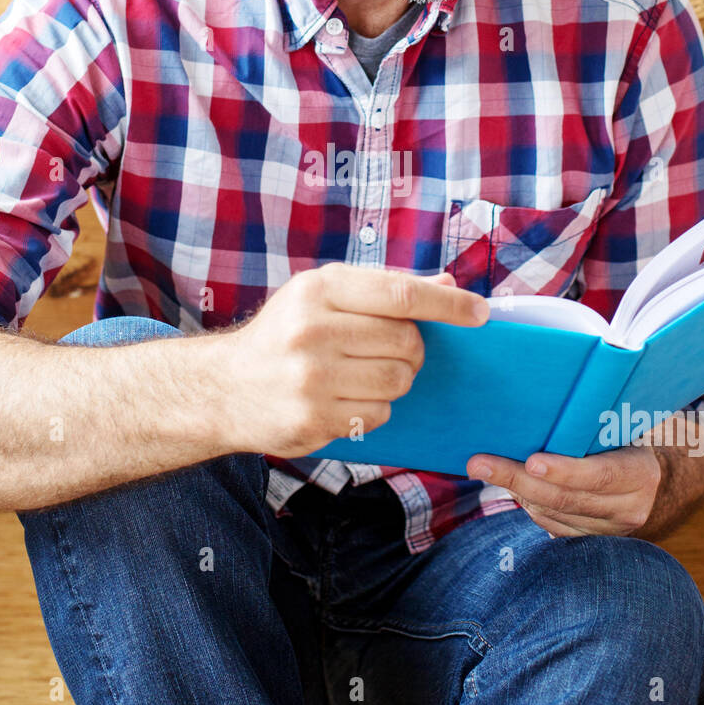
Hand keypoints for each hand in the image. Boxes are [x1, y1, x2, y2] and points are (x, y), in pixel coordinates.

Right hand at [215, 265, 487, 459]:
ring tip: (365, 377)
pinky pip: (378, 416)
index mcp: (318, 289)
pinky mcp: (311, 420)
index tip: (480, 313)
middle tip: (394, 353)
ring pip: (397, 382)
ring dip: (396, 382)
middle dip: (413, 351)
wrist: (222, 387)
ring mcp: (310, 379)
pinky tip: (345, 401)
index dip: (448, 305)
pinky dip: (375, 411)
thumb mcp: (322, 296)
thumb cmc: (284, 334)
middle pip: (406, 342)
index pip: (401, 294)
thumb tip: (447, 285)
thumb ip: (383, 289)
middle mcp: (312, 331)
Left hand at [465, 440, 662, 536]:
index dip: (566, 470)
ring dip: (516, 491)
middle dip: (517, 479)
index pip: (601, 475)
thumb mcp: (622, 425)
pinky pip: (550, 526)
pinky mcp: (589, 541)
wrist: (646, 476)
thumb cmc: (624, 436)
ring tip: (483, 468)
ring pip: (552, 515)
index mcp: (640, 473)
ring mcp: (609, 530)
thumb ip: (596, 421)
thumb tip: (549, 398)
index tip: (532, 461)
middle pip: (566, 499)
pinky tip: (506, 482)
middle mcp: (629, 508)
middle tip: (479, 463)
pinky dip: (526, 503)